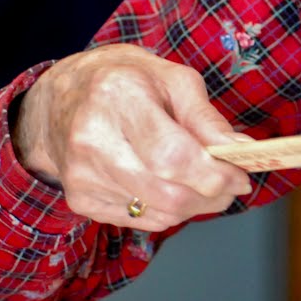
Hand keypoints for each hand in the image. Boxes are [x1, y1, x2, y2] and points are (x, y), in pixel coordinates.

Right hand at [12, 44, 254, 230]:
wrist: (60, 98)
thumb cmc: (124, 82)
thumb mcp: (172, 80)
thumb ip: (206, 118)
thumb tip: (240, 150)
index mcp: (118, 97)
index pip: (173, 156)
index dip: (215, 175)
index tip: (240, 177)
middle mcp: (92, 139)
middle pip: (168, 192)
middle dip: (212, 196)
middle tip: (231, 186)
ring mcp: (82, 174)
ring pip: (159, 212)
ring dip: (195, 206)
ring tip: (205, 185)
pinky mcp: (79, 198)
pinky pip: (141, 220)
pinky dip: (168, 210)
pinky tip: (168, 186)